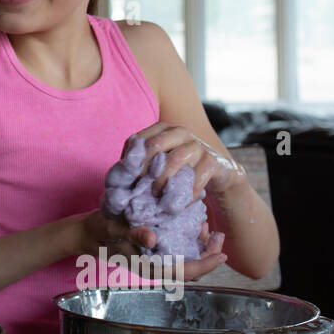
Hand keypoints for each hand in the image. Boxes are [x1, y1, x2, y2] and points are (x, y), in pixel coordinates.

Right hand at [78, 209, 227, 279]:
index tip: (222, 253)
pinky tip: (193, 228)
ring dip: (200, 249)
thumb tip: (152, 237)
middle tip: (219, 236)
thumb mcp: (113, 227)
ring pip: (186, 262)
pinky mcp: (153, 254)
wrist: (86, 233)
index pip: (184, 271)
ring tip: (209, 231)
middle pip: (190, 269)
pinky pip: (178, 254)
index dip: (206, 264)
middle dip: (208, 255)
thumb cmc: (99, 230)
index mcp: (148, 265)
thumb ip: (133, 232)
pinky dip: (190, 243)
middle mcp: (154, 267)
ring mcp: (154, 261)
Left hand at [129, 122, 246, 201]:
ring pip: (175, 159)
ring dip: (162, 182)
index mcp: (162, 128)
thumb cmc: (177, 167)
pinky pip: (194, 178)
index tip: (129, 181)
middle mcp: (179, 132)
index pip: (138, 140)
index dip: (131, 162)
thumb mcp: (157, 161)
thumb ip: (139, 164)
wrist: (214, 171)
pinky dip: (183, 195)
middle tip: (142, 190)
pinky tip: (177, 205)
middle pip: (154, 145)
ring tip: (157, 197)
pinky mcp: (211, 161)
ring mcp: (197, 144)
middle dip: (145, 171)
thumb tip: (119, 179)